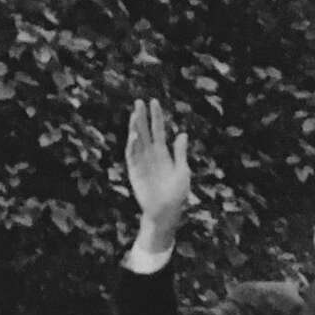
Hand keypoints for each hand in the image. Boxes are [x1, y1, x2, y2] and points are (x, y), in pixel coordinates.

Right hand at [124, 99, 190, 242]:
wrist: (166, 212)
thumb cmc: (177, 195)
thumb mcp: (183, 171)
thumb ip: (180, 153)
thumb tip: (183, 134)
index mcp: (164, 154)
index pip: (158, 130)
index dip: (156, 117)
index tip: (154, 102)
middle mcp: (151, 155)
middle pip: (145, 131)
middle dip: (142, 117)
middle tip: (139, 101)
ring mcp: (142, 162)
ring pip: (136, 140)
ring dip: (135, 127)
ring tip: (134, 113)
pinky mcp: (134, 171)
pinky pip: (132, 155)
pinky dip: (132, 145)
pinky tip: (134, 135)